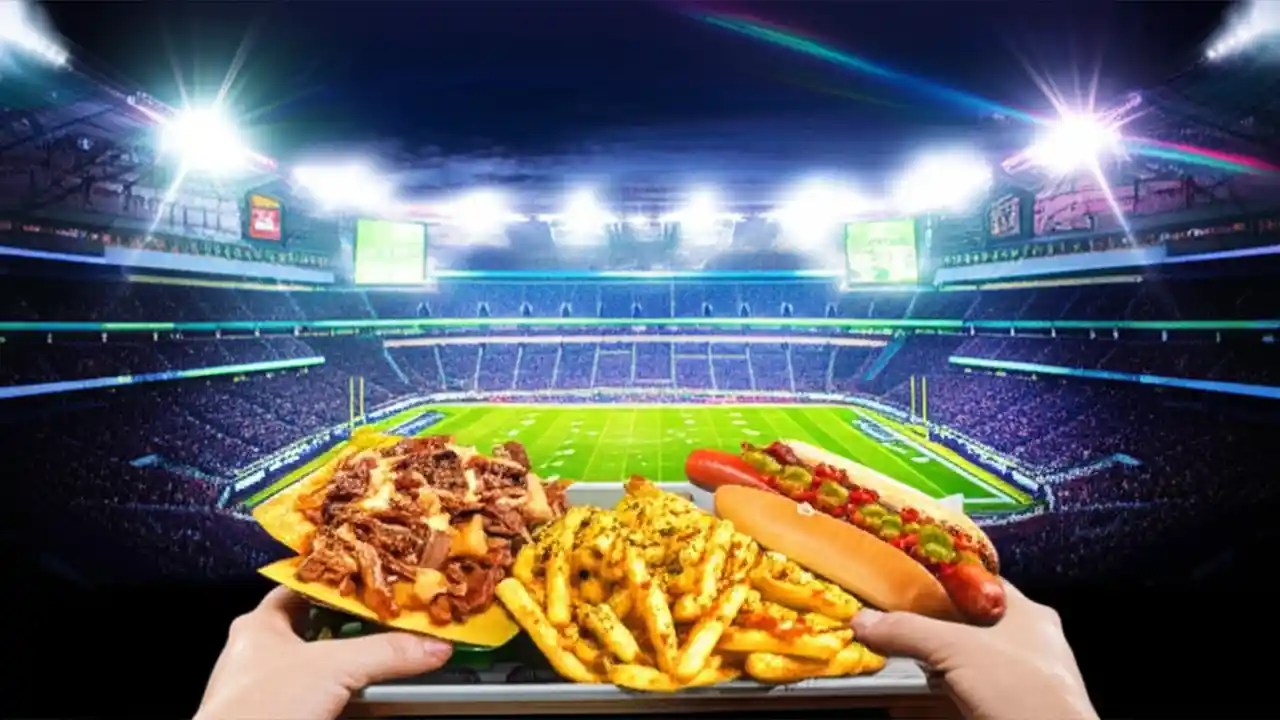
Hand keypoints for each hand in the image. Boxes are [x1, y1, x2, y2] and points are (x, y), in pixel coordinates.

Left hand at [195, 586, 452, 719]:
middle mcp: (261, 654)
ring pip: (324, 667)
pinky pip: (326, 698)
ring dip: (357, 666)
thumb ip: (386, 653)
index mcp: (260, 625)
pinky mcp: (284, 716)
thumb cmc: (261, 707)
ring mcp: (271, 690)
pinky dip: (353, 697)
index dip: (340, 578)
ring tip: (395, 655)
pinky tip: (376, 696)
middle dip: (358, 626)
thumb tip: (433, 645)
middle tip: (395, 618)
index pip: (304, 586)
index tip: (377, 575)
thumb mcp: (332, 668)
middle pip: (320, 629)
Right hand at [852, 580, 1096, 719]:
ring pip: (961, 669)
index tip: (903, 583)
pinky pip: (961, 701)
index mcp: (1028, 616)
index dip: (941, 581)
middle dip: (924, 632)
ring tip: (886, 666)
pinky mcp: (1005, 714)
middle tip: (888, 627)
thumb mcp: (957, 650)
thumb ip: (908, 631)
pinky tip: (903, 705)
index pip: (980, 584)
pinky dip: (931, 703)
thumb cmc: (1020, 691)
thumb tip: (862, 620)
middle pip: (965, 628)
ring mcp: (1017, 685)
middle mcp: (1027, 646)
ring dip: (924, 672)